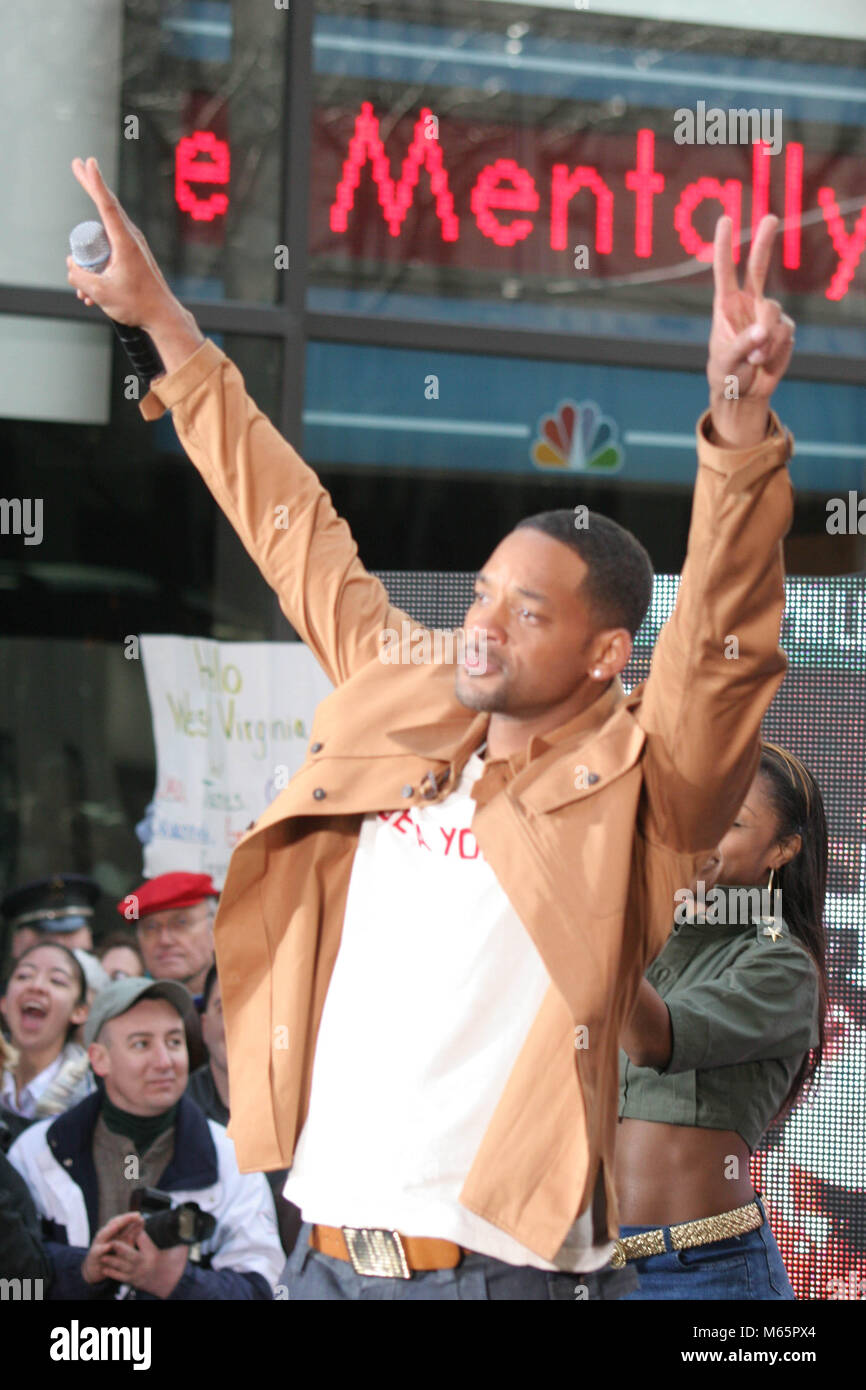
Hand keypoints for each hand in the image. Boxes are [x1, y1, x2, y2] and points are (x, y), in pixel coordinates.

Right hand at [67, 158, 178, 328]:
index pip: (107, 205)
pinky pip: (109, 252)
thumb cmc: (137, 305)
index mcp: (125, 241)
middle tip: (77, 164)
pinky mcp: (132, 256)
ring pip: (103, 238)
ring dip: (88, 259)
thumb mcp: (100, 292)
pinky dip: (97, 268)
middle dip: (89, 186)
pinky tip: (91, 296)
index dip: (95, 183)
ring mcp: (133, 246)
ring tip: (87, 294)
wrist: (163, 317)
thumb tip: (70, 264)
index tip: (88, 163)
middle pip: (106, 206)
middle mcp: (130, 238)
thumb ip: (78, 275)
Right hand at [81, 1212, 144, 1284]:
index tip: (139, 1214)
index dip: (129, 1217)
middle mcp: (105, 1234)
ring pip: (104, 1234)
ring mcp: (98, 1243)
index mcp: (112, 1230)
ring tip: (118, 1225)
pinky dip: (102, 1248)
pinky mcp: (94, 1254)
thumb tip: (142, 1220)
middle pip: (114, 1223)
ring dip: (111, 1229)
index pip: (121, 1220)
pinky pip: (97, 1251)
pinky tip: (108, 1246)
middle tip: (135, 1216)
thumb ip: (132, 1233)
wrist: (96, 1268)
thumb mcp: (124, 1243)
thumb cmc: (112, 1253)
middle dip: (124, 1219)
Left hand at [100, 1224, 188, 1298]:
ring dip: (111, 1260)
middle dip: (119, 1247)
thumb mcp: (181, 1249)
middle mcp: (144, 1264)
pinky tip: (105, 1267)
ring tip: (102, 1254)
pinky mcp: (134, 1282)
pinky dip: (112, 1272)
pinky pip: (120, 1277)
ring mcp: (137, 1274)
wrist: (174, 1286)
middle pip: (129, 1254)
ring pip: (121, 1266)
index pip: (143, 1239)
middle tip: (111, 1240)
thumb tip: (187, 1220)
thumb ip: (181, 1235)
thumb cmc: (177, 1266)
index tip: (134, 1222)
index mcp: (154, 1254)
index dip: (137, 1229)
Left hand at [706, 215, 794, 447]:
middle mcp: (747, 304)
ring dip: (766, 339)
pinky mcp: (783, 329)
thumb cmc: (726, 374)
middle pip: (758, 267)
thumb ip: (742, 346)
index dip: (724, 246)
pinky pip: (784, 333)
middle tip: (771, 217)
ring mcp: (767, 315)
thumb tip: (763, 330)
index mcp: (726, 306)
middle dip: (765, 242)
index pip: (725, 271)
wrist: (744, 393)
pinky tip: (765, 362)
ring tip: (755, 359)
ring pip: (774, 312)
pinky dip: (775, 350)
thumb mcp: (726, 362)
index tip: (725, 220)